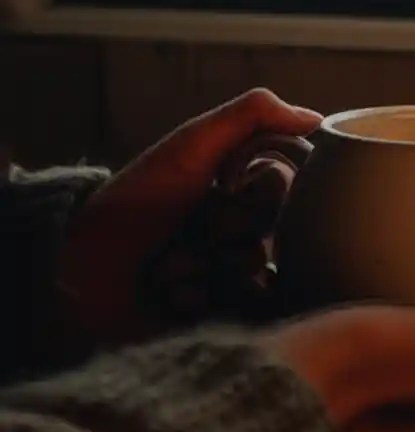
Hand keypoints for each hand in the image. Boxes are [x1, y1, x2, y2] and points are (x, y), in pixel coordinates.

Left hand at [59, 88, 322, 347]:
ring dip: (208, 266)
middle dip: (229, 230)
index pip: (286, 189)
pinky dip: (197, 297)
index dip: (257, 191)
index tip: (222, 186)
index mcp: (238, 191)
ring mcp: (228, 277)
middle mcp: (239, 232)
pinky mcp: (216, 316)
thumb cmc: (135, 200)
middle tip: (193, 228)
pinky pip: (238, 311)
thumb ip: (252, 114)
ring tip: (168, 266)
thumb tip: (317, 118)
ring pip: (257, 273)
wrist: (79, 265)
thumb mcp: (191, 143)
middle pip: (278, 233)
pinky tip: (167, 294)